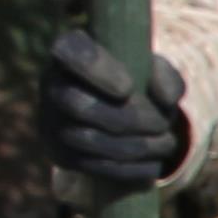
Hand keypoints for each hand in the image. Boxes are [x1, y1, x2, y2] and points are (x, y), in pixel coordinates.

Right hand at [38, 27, 185, 189]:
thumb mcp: (155, 71)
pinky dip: (130, 168)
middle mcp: (51, 82)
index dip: (99, 71)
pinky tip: (153, 163)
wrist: (116, 110)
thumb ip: (166, 77)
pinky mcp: (60, 153)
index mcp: (70, 48)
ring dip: (137, 146)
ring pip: (87, 140)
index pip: (70, 52)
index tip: (128, 87)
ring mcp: (51, 120)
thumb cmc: (137, 80)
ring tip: (166, 143)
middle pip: (78, 105)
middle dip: (130, 119)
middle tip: (162, 124)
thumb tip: (166, 99)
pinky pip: (92, 166)